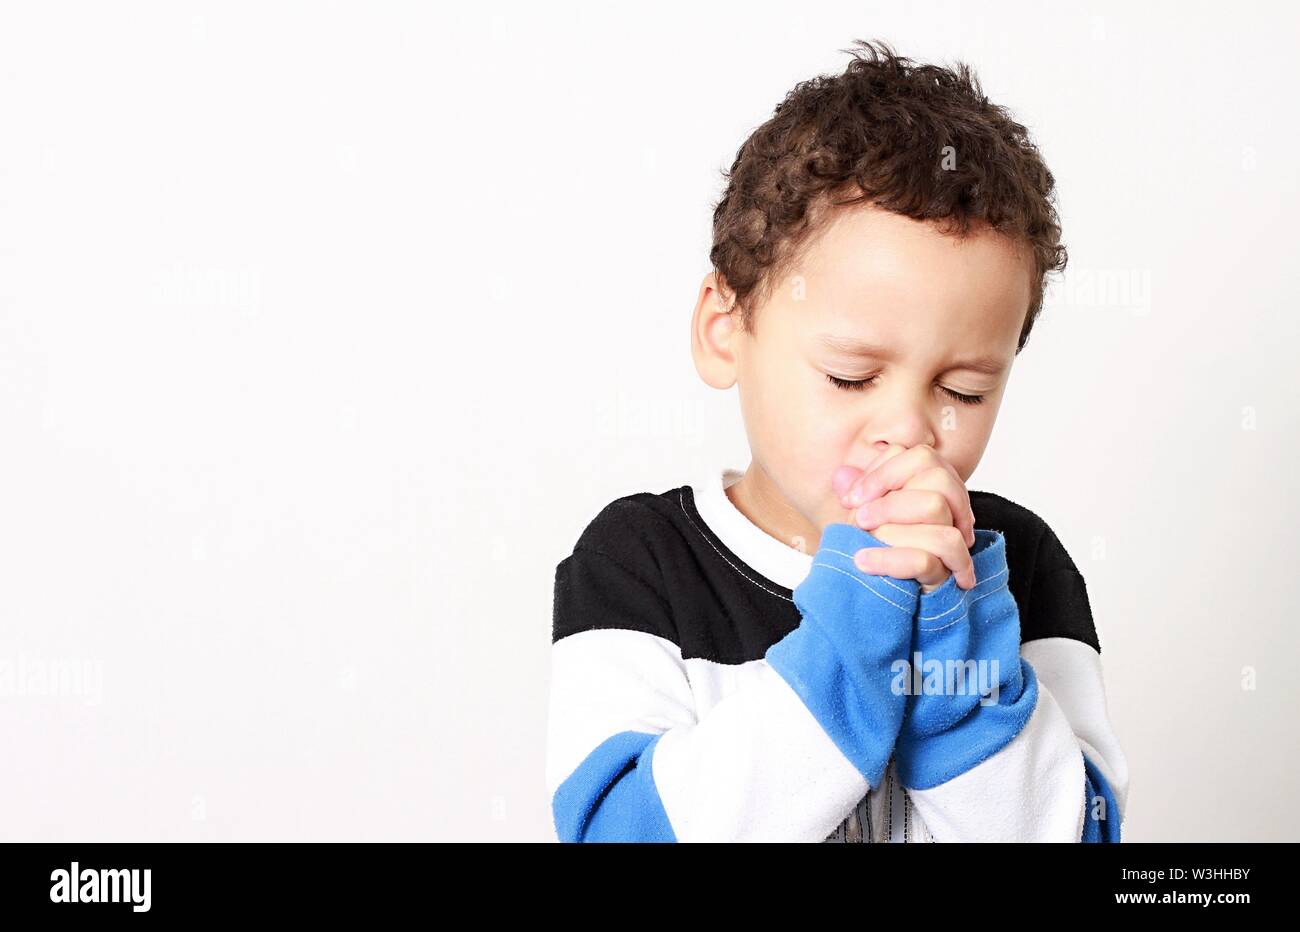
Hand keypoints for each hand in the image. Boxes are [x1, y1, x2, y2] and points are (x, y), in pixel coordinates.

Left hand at [831, 443, 978, 592]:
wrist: (884, 591)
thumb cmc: (879, 545)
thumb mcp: (863, 515)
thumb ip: (855, 492)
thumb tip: (841, 475)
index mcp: (931, 485)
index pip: (919, 455)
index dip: (882, 472)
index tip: (851, 499)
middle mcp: (950, 506)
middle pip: (936, 475)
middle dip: (891, 495)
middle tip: (860, 518)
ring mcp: (952, 538)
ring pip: (935, 506)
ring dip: (892, 518)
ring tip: (863, 534)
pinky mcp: (945, 573)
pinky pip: (924, 559)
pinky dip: (889, 560)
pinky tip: (863, 562)